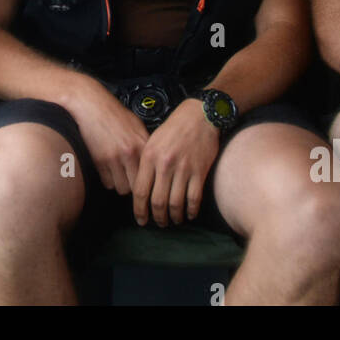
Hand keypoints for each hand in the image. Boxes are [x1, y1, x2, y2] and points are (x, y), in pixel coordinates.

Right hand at [73, 81, 149, 195]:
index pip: (152, 173)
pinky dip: (107, 179)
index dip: (149, 180)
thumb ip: (144, 144)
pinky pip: (107, 182)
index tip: (146, 183)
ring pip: (122, 188)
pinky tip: (108, 170)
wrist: (91, 104)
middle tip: (131, 180)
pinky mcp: (99, 161)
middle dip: (134, 185)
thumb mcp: (136, 125)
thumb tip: (150, 161)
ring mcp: (114, 158)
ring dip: (120, 184)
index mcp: (143, 143)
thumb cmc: (112, 113)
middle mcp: (130, 152)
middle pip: (138, 185)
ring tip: (119, 175)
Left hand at [132, 98, 219, 226]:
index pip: (140, 191)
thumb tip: (140, 189)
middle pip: (158, 201)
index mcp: (149, 157)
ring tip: (173, 220)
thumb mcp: (152, 141)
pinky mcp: (199, 171)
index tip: (141, 220)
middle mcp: (165, 164)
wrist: (199, 116)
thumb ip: (145, 163)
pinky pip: (194, 198)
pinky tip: (190, 214)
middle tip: (159, 223)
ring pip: (176, 203)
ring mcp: (183, 169)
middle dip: (157, 217)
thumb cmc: (174, 128)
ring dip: (174, 217)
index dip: (139, 210)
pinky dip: (191, 210)